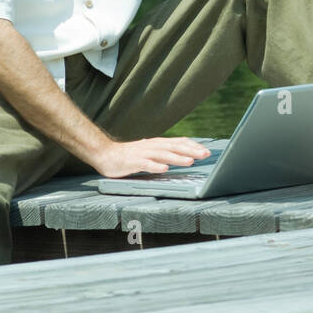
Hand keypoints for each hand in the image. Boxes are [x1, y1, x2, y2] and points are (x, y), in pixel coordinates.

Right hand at [90, 137, 211, 178]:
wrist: (106, 153)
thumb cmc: (131, 155)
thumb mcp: (151, 151)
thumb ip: (165, 152)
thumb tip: (183, 154)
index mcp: (158, 143)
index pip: (180, 142)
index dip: (194, 146)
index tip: (206, 151)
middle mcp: (153, 146)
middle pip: (175, 147)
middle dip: (191, 151)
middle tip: (205, 155)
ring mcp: (143, 154)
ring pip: (163, 155)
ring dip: (177, 158)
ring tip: (190, 162)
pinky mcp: (133, 162)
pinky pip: (146, 164)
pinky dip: (155, 166)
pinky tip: (164, 169)